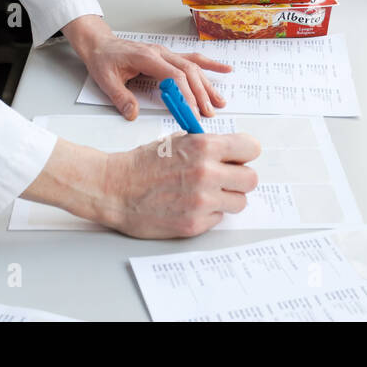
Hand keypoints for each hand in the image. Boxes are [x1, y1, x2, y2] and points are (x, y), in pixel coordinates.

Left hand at [87, 33, 232, 120]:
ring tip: (219, 102)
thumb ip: (120, 97)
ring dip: (207, 85)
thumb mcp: (106, 80)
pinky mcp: (168, 57)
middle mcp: (160, 53)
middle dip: (200, 93)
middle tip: (208, 113)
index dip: (186, 94)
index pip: (174, 76)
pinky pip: (192, 60)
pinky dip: (209, 65)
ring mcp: (166, 54)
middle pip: (188, 72)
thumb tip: (132, 113)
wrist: (101, 44)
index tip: (192, 111)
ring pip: (193, 67)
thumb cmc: (104, 59)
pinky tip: (224, 70)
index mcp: (147, 57)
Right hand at [102, 132, 260, 237]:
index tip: (239, 157)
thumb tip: (230, 153)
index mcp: (204, 147)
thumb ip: (207, 146)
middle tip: (225, 178)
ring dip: (226, 198)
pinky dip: (208, 213)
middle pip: (251, 179)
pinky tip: (189, 205)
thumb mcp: (177, 142)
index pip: (251, 148)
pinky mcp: (194, 224)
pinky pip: (218, 218)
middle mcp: (207, 174)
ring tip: (205, 193)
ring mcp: (202, 202)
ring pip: (239, 202)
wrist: (115, 189)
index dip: (245, 153)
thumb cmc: (142, 165)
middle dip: (239, 178)